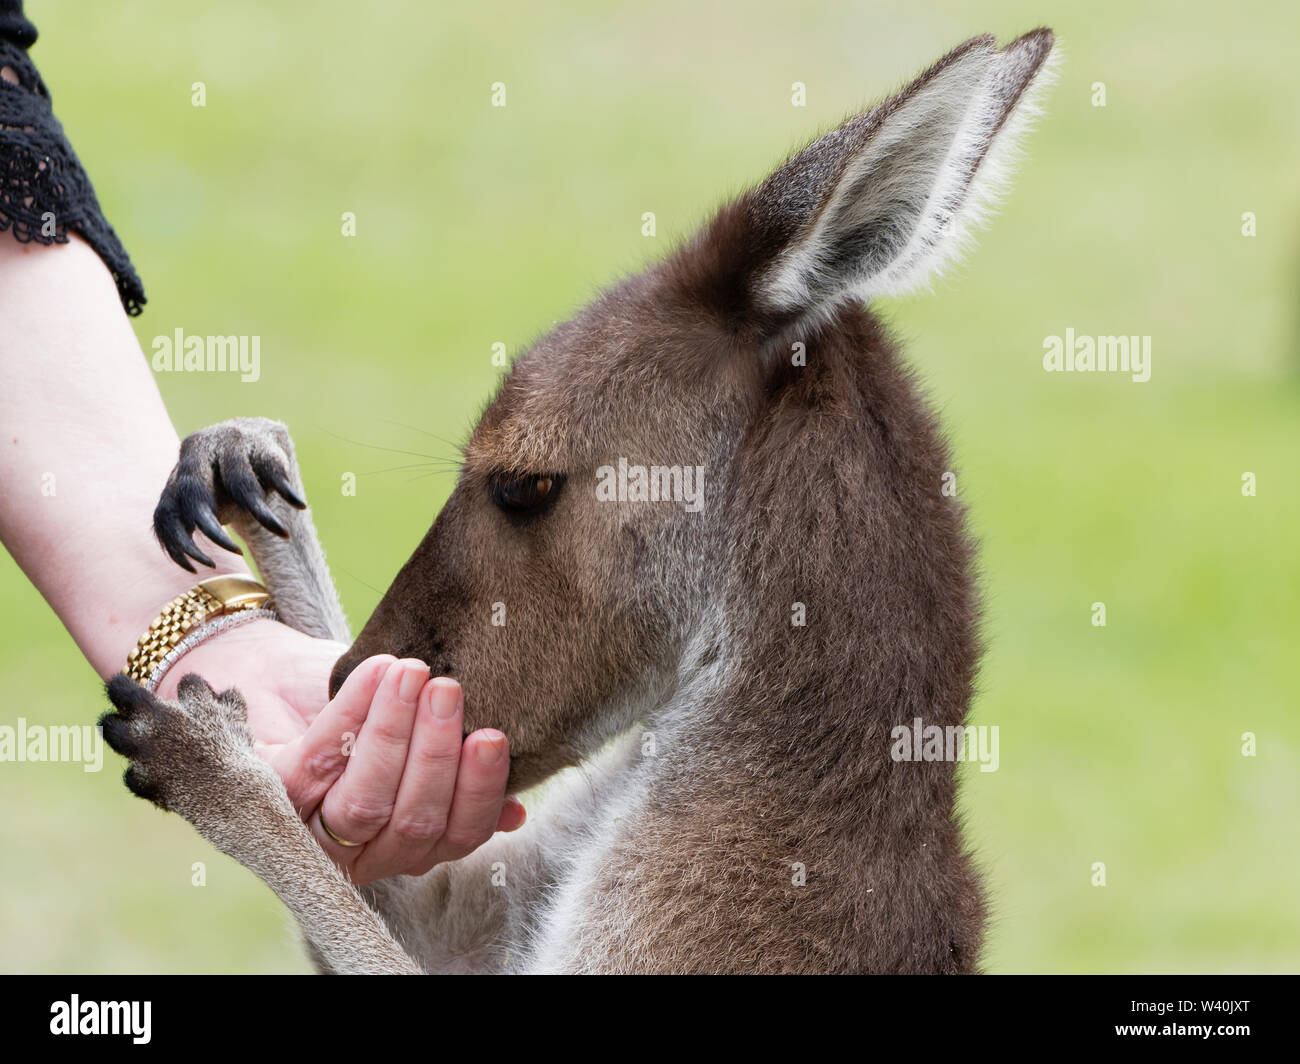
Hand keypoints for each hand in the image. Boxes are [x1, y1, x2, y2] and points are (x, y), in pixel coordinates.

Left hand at [156, 618, 523, 883]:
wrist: (272, 672)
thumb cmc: (360, 704)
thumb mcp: (417, 737)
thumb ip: (457, 773)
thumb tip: (515, 812)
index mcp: (407, 843)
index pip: (457, 836)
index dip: (480, 793)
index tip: (493, 737)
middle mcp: (360, 852)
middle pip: (414, 824)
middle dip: (438, 756)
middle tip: (448, 690)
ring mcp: (310, 830)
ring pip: (366, 804)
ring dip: (396, 735)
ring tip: (414, 674)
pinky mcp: (269, 794)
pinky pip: (320, 760)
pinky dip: (353, 712)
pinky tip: (376, 671)